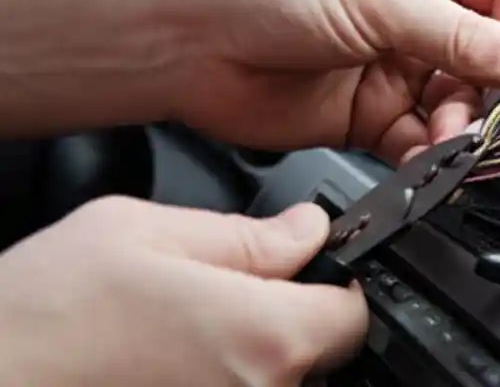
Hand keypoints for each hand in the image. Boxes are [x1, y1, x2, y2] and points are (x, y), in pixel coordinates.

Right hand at [0, 197, 365, 385]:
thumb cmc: (41, 318)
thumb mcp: (140, 232)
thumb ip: (243, 235)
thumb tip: (306, 230)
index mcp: (264, 336)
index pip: (355, 314)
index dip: (335, 284)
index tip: (307, 271)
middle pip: (320, 354)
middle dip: (286, 318)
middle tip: (217, 296)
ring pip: (276, 380)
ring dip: (245, 353)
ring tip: (173, 334)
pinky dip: (214, 380)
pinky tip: (162, 366)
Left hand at [159, 0, 499, 162]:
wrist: (179, 36)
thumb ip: (460, 34)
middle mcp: (417, 3)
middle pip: (493, 50)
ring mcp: (394, 58)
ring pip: (461, 100)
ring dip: (465, 123)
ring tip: (453, 136)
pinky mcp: (369, 111)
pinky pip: (421, 136)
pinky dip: (431, 152)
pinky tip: (427, 154)